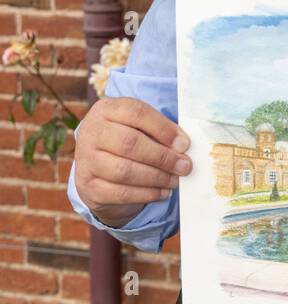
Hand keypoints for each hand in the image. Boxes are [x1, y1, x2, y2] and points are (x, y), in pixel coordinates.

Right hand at [73, 97, 191, 228]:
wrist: (97, 168)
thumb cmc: (127, 142)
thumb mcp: (139, 127)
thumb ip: (160, 131)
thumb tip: (182, 146)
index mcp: (106, 109)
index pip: (135, 113)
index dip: (163, 128)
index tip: (184, 144)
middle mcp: (92, 132)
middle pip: (129, 143)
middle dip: (162, 157)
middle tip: (184, 166)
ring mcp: (86, 160)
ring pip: (124, 170)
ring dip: (157, 177)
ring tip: (175, 180)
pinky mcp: (89, 186)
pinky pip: (121, 193)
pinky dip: (147, 194)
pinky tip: (162, 192)